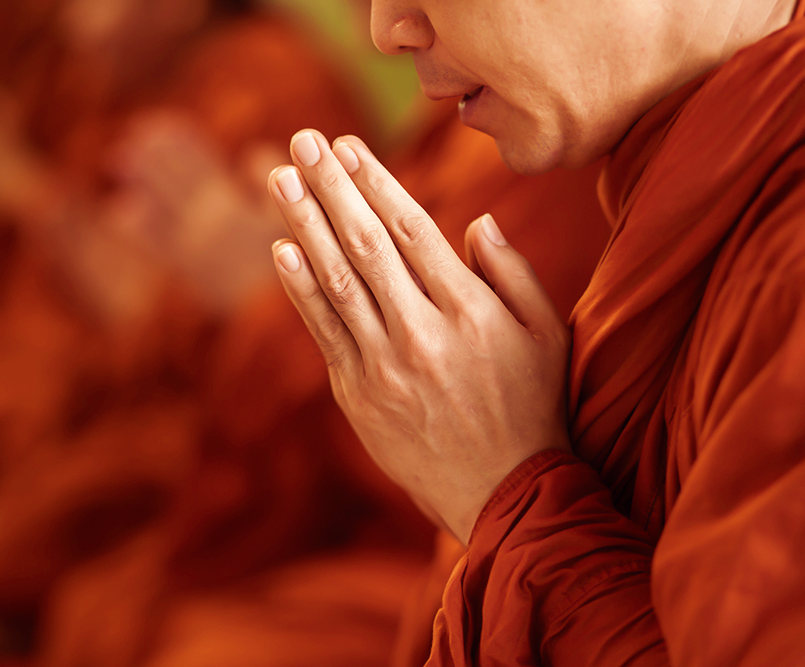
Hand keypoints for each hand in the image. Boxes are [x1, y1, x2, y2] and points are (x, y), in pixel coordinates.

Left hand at [266, 130, 570, 543]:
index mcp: (471, 310)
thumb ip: (513, 274)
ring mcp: (385, 364)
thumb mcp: (546, 335)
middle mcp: (423, 332)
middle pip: (366, 244)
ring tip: (281, 178)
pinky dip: (300, 289)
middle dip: (332, 186)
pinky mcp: (358, 393)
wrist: (500, 491)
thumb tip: (475, 222)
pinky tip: (282, 250)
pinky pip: (323, 331)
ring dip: (304, 224)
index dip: (376, 183)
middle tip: (305, 139)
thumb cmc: (530, 406)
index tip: (349, 147)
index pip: (412, 230)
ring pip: (337, 281)